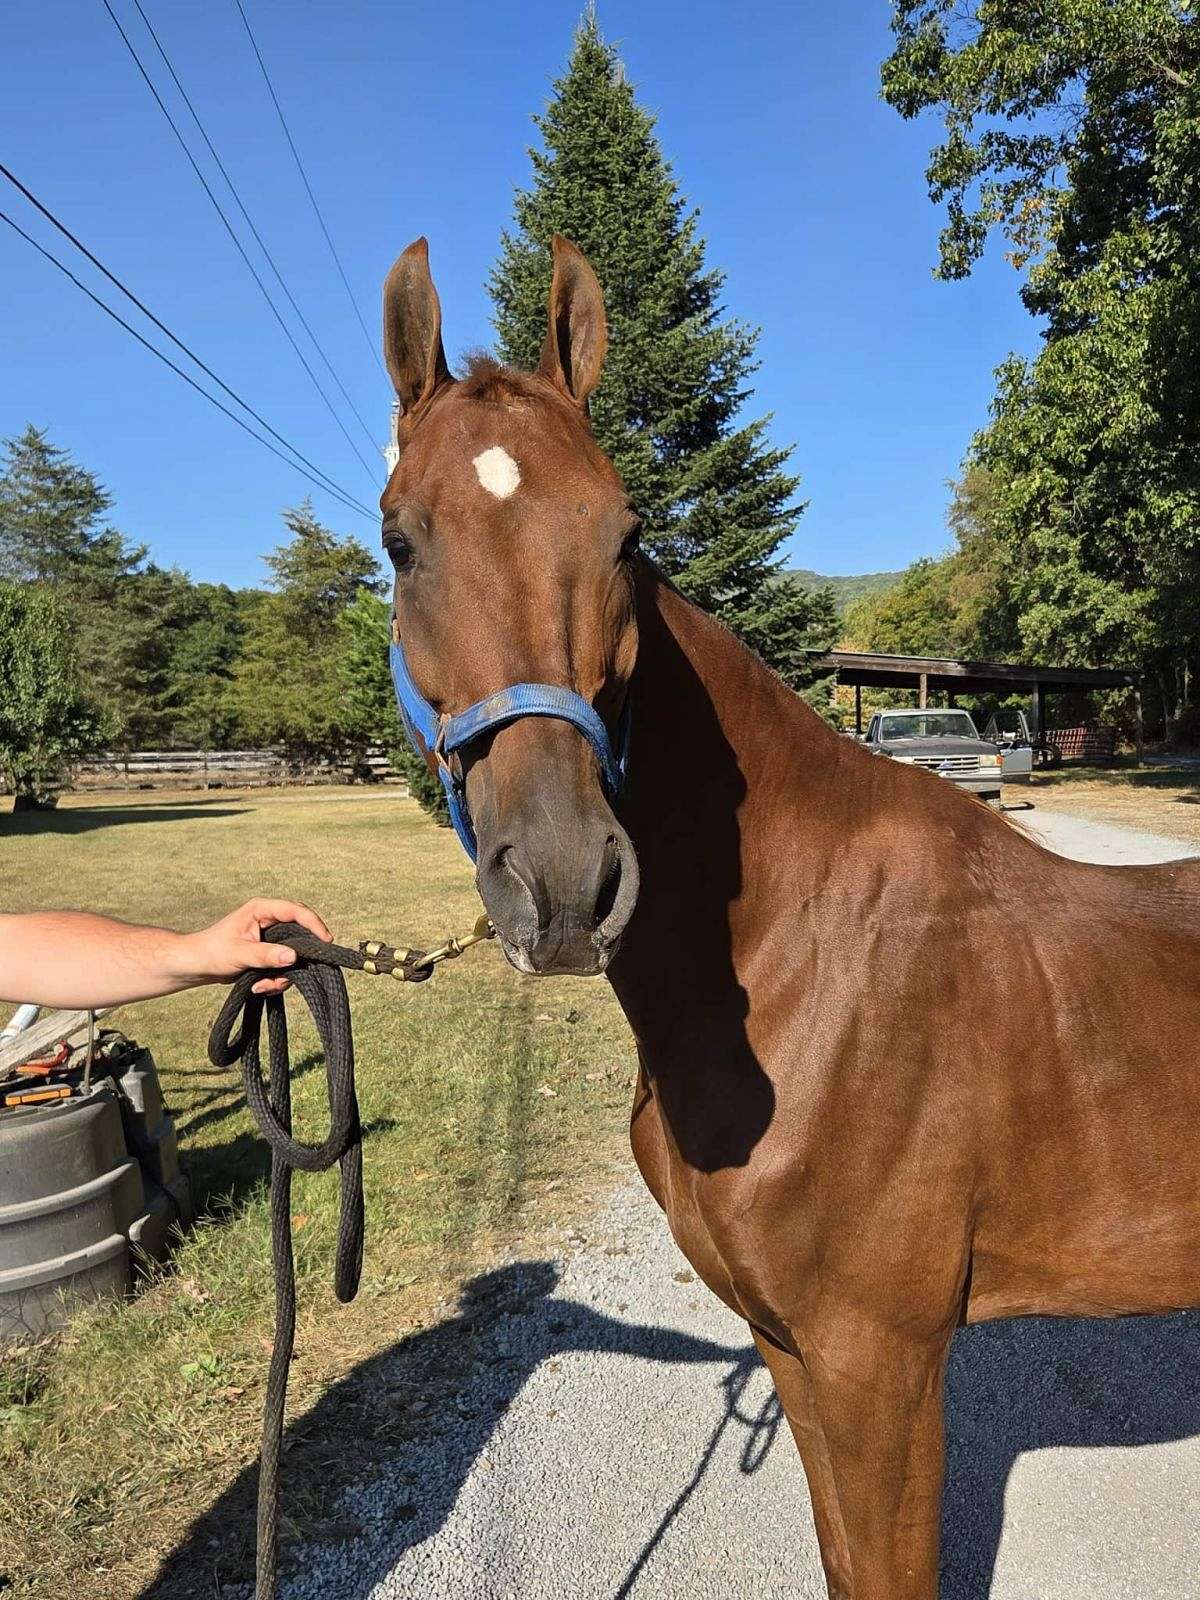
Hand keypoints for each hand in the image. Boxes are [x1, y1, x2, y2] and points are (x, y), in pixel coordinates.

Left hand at [177, 899, 332, 995]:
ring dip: (282, 975)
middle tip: (293, 973)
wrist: (197, 966)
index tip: (326, 941)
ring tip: (261, 985)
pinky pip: (285, 967)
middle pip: (301, 933)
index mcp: (262, 910)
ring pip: (294, 955)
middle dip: (297, 958)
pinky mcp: (270, 953)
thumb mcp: (240, 954)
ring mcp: (271, 938)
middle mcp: (270, 920)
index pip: (296, 911)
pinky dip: (275, 980)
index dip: (314, 924)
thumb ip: (266, 955)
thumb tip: (294, 956)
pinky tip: (257, 986)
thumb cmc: (212, 952)